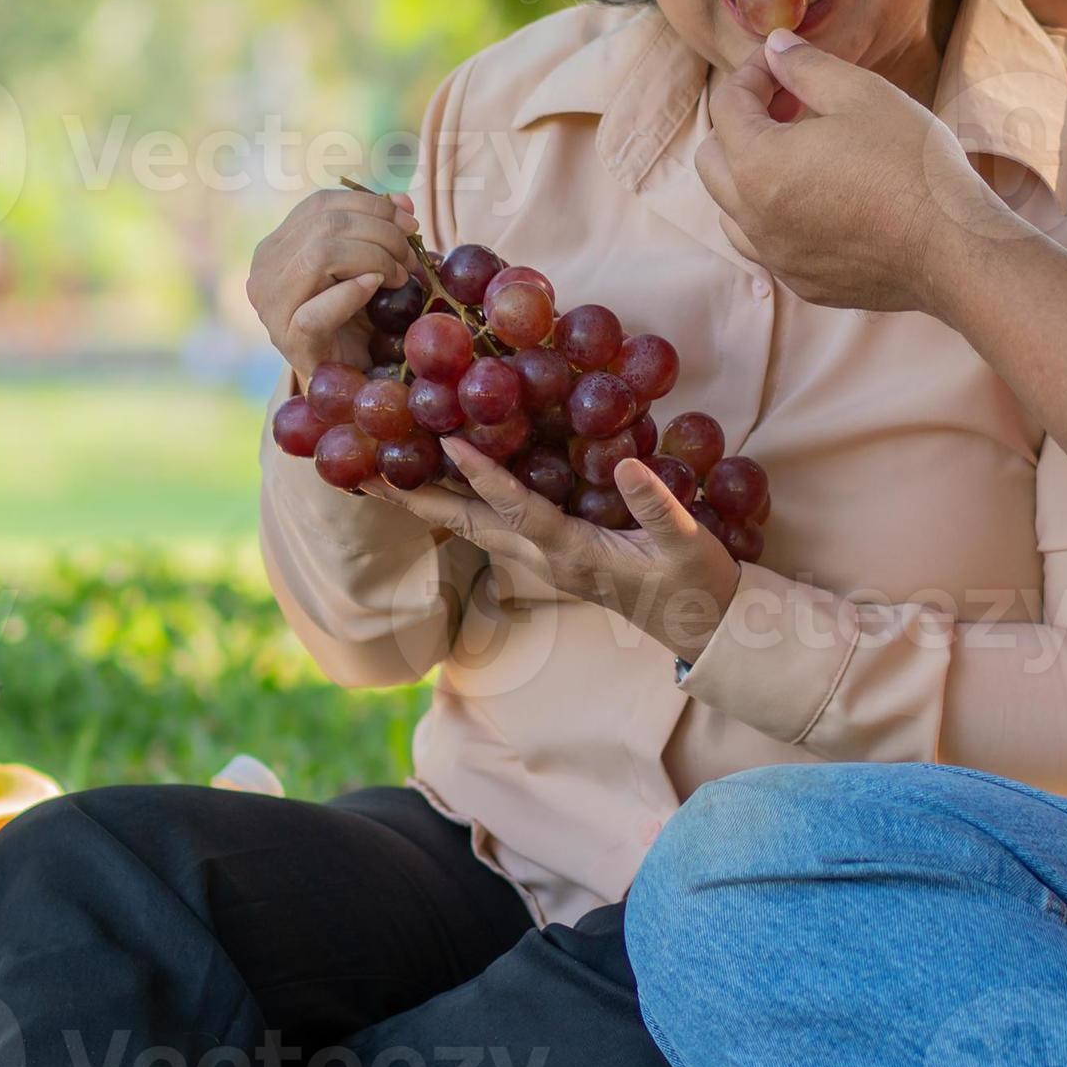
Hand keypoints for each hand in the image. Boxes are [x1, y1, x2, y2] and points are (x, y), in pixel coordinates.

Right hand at [245, 187, 421, 379]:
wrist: (349, 378)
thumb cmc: (355, 318)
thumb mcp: (365, 265)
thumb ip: (378, 231)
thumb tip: (402, 201)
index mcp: (277, 247)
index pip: (321, 204)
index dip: (370, 204)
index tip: (410, 221)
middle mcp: (264, 271)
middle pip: (325, 226)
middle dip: (381, 233)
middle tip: (410, 258)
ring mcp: (272, 308)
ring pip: (320, 256)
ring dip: (375, 259)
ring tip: (400, 278)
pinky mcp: (289, 341)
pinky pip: (318, 310)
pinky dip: (351, 293)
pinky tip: (375, 288)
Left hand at [366, 442, 738, 663]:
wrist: (703, 625)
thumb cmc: (696, 583)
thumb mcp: (687, 544)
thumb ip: (654, 507)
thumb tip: (625, 465)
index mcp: (574, 553)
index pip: (519, 511)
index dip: (484, 476)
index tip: (447, 442)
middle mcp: (546, 558)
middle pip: (469, 524)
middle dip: (416, 499)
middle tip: (362, 472)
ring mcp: (544, 558)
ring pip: (474, 524)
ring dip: (426, 500)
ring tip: (380, 473)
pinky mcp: (551, 551)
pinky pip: (494, 522)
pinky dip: (461, 499)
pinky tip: (444, 479)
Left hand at [694, 31, 1037, 313]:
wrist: (954, 248)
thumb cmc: (912, 165)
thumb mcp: (862, 94)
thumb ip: (806, 66)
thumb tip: (774, 47)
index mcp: (759, 164)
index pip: (727, 105)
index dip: (752, 73)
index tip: (783, 62)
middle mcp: (753, 217)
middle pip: (713, 158)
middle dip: (741, 122)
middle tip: (789, 102)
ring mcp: (775, 256)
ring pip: (730, 208)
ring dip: (749, 173)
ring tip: (800, 151)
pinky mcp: (801, 282)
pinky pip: (765, 244)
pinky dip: (774, 215)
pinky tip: (817, 198)